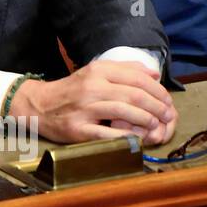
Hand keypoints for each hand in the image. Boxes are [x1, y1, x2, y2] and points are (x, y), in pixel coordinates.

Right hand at [10, 60, 177, 145]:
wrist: (39, 105)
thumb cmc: (72, 90)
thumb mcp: (94, 71)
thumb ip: (124, 69)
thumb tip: (154, 74)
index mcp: (97, 71)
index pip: (136, 77)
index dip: (158, 90)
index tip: (167, 99)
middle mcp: (91, 87)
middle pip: (134, 95)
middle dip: (157, 106)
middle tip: (168, 114)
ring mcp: (84, 109)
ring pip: (125, 113)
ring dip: (147, 120)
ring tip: (156, 124)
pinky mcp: (79, 129)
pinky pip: (110, 134)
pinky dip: (129, 137)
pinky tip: (139, 138)